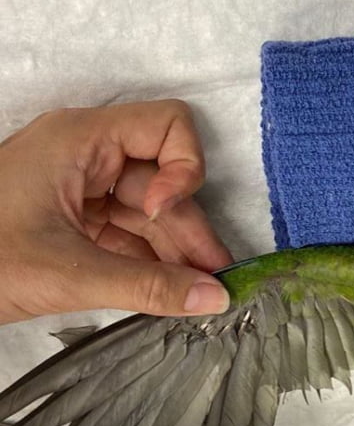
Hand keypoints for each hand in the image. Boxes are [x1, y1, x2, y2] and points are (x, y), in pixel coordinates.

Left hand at [0, 100, 233, 324]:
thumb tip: (214, 299)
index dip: (184, 169)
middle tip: (213, 280)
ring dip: (175, 254)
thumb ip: (148, 286)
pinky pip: (128, 236)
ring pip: (150, 214)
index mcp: (80, 141)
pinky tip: (170, 293)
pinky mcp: (74, 223)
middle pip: (165, 181)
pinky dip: (151, 264)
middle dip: (189, 230)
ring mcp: (80, 190)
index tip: (166, 213)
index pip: (168, 127)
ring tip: (199, 296)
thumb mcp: (67, 274)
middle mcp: (86, 157)